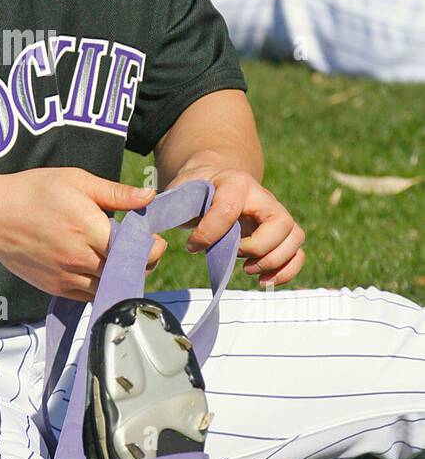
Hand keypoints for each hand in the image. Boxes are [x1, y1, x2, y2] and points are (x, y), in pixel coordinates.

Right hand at [0, 168, 162, 300]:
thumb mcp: (77, 181)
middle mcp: (80, 259)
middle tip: (141, 248)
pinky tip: (99, 268)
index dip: (152, 248)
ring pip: (110, 288)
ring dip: (122, 276)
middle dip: (141, 262)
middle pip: (127, 273)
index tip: (153, 238)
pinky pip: (90, 296)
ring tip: (119, 257)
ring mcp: (67, 278)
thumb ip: (116, 193)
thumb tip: (150, 197)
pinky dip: (101, 286)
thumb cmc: (33, 192)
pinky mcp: (56, 289)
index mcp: (89, 230)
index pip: (136, 252)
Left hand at [175, 166, 305, 286]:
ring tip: (247, 270)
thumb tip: (160, 232)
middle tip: (233, 254)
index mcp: (235, 182)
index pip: (229, 208)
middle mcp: (262, 196)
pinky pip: (297, 251)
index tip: (192, 246)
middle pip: (280, 222)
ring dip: (274, 260)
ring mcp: (275, 213)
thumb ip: (174, 208)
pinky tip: (263, 280)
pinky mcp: (281, 232)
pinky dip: (286, 270)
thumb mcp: (181, 190)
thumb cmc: (197, 188)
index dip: (210, 232)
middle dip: (256, 247)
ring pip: (295, 236)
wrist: (215, 178)